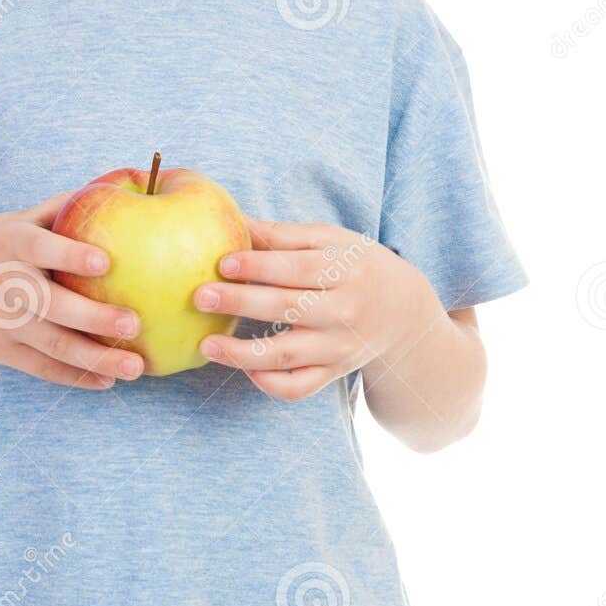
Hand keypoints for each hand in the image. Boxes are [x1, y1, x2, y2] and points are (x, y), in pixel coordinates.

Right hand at [0, 191, 143, 389]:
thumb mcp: (15, 220)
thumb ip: (58, 209)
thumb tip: (112, 189)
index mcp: (10, 244)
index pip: (39, 247)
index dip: (69, 254)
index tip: (104, 262)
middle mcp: (5, 285)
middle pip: (52, 305)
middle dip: (94, 317)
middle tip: (135, 323)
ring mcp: (3, 323)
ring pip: (53, 345)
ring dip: (96, 358)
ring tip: (136, 368)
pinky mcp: (2, 351)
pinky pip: (43, 368)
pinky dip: (75, 377)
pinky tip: (108, 381)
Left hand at [193, 215, 436, 399]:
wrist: (404, 313)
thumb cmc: (356, 266)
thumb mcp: (330, 240)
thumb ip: (281, 234)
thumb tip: (232, 218)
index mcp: (344, 270)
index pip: (297, 268)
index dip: (259, 266)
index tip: (223, 263)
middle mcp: (344, 312)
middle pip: (287, 308)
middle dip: (241, 302)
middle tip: (201, 296)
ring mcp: (338, 348)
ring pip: (287, 355)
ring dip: (243, 354)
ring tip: (206, 345)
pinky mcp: (333, 374)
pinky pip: (299, 387)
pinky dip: (271, 384)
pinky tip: (245, 370)